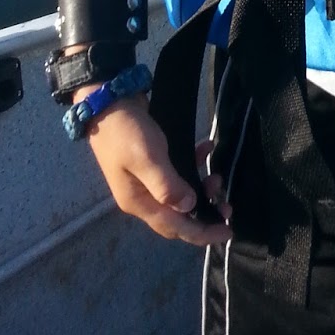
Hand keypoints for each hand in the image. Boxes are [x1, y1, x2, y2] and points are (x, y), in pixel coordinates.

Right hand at [85, 94, 231, 246]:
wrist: (106, 101)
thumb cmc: (126, 131)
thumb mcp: (148, 157)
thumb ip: (168, 185)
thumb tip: (190, 207)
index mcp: (140, 202)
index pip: (175, 227)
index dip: (202, 233)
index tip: (228, 234)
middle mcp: (142, 196)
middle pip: (178, 217)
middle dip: (204, 214)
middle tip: (227, 207)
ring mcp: (145, 180)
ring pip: (179, 195)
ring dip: (200, 188)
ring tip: (218, 176)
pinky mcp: (151, 162)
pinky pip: (177, 171)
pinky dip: (194, 164)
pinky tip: (206, 148)